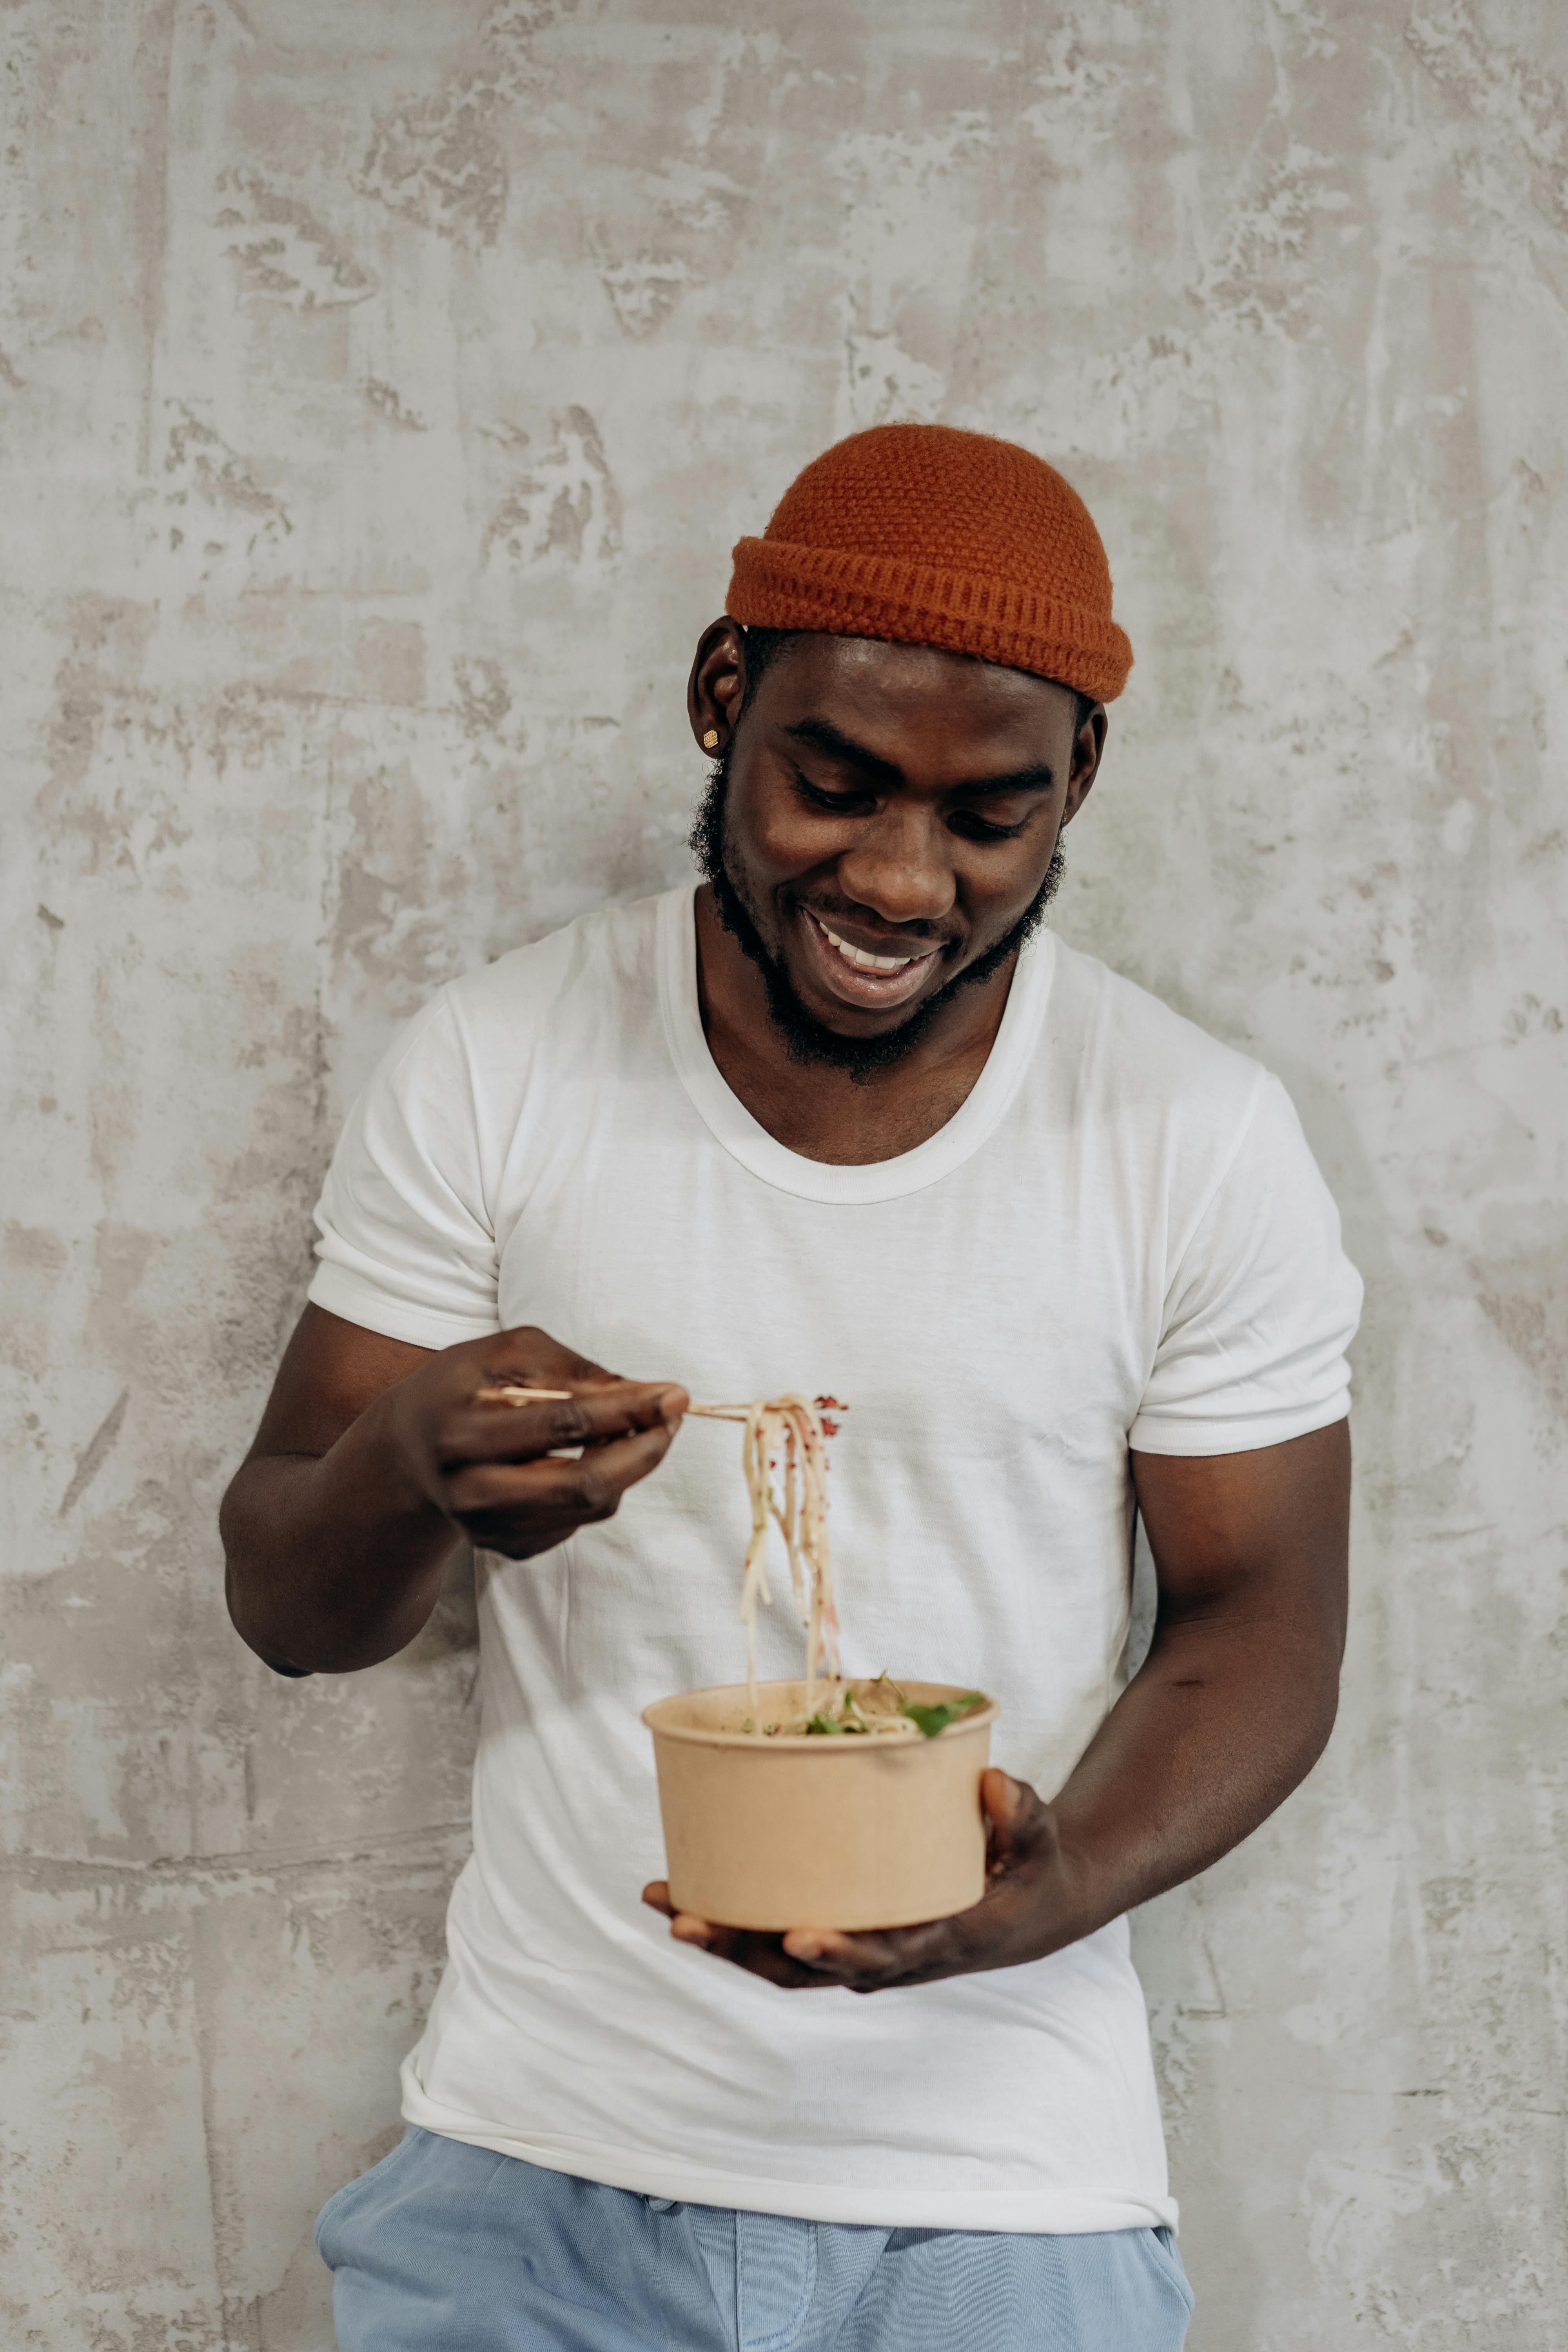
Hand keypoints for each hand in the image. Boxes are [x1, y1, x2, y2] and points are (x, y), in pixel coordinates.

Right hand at [377, 1324, 687, 1559]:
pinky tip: (586, 1456)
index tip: (675, 1394)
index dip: (627, 1409)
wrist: (410, 1451)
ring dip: (629, 1466)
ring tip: (636, 1427)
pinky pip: (579, 1521)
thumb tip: (639, 1393)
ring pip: (590, 1507)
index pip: (563, 1424)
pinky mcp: (508, 1548)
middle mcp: (472, 1491)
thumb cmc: (463, 1387)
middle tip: (673, 1418)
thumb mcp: (503, 1353)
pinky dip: (599, 1485)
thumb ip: (569, 1368)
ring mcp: (489, 1530)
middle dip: (644, 1451)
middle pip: (583, 1485)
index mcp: (464, 1433)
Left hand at [642, 1769, 1085, 1992]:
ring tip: (665, 1904)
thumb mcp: (1036, 1840)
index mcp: (935, 1941)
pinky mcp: (844, 1932)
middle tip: (688, 1920)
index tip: (801, 1935)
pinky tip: (687, 1894)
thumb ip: (1018, 1814)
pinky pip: (781, 1939)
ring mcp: (861, 1952)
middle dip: (745, 1949)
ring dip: (723, 1940)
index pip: (882, 1957)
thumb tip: (992, 1784)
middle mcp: (888, 1959)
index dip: (839, 1952)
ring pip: (781, 1964)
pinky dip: (736, 1924)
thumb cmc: (1028, 1867)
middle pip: (805, 1971)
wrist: (1025, 1909)